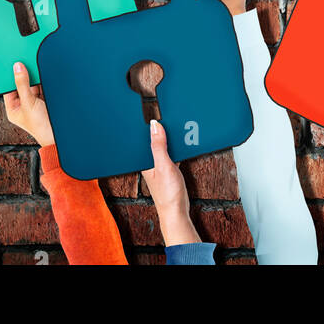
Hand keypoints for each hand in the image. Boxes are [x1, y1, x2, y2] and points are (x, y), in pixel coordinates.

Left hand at [3, 61, 52, 145]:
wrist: (58, 134)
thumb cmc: (40, 125)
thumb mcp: (28, 102)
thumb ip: (22, 84)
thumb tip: (17, 68)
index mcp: (13, 109)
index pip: (9, 89)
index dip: (11, 77)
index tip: (14, 65)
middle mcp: (23, 105)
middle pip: (22, 85)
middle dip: (25, 76)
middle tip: (26, 62)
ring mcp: (35, 102)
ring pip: (34, 85)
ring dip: (36, 78)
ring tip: (37, 68)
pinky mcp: (46, 100)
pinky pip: (44, 87)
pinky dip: (45, 81)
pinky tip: (45, 74)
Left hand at [140, 119, 199, 246]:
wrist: (177, 211)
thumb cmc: (167, 194)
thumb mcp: (163, 166)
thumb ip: (159, 146)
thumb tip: (155, 126)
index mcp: (143, 161)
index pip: (142, 139)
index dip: (144, 126)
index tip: (150, 112)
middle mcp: (150, 163)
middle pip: (153, 141)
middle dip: (158, 130)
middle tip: (164, 115)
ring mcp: (159, 166)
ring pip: (163, 146)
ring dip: (169, 139)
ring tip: (174, 126)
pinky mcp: (169, 169)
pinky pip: (172, 153)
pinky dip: (176, 147)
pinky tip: (182, 143)